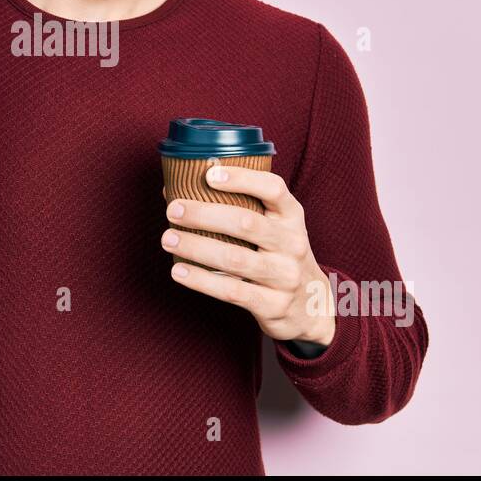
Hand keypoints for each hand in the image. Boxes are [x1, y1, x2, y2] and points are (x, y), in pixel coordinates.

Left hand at [162, 164, 335, 345]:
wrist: (312, 306)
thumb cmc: (279, 255)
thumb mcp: (274, 228)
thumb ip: (236, 208)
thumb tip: (174, 191)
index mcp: (292, 217)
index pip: (274, 189)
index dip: (242, 179)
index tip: (209, 174)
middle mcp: (292, 243)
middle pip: (247, 223)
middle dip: (205, 214)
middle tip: (173, 210)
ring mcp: (284, 276)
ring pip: (235, 258)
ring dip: (196, 247)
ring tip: (168, 238)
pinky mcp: (272, 305)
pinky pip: (231, 291)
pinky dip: (201, 280)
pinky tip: (178, 270)